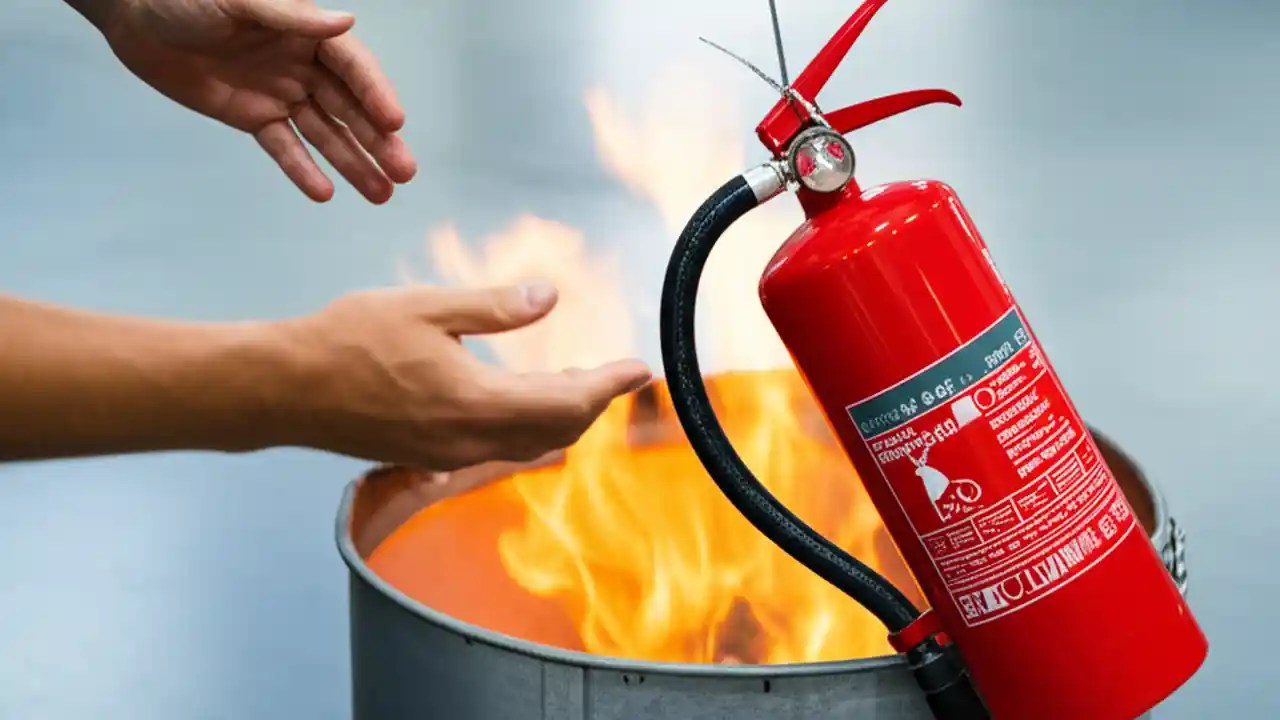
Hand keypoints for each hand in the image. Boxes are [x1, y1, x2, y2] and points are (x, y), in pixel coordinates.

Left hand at [87, 0, 415, 202]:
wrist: (136, 20)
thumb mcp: (239, 2)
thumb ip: (292, 17)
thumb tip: (346, 22)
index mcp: (306, 31)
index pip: (352, 67)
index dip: (375, 94)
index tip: (396, 123)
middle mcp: (303, 64)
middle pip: (349, 108)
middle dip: (378, 141)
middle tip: (405, 172)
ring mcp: (281, 93)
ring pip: (326, 133)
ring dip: (354, 162)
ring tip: (382, 195)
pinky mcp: (254, 117)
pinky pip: (284, 147)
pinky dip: (303, 169)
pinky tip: (325, 193)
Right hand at [275, 283, 652, 470]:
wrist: (284, 390)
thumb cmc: (348, 340)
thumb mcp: (425, 307)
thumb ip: (493, 307)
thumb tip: (549, 297)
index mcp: (476, 401)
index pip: (568, 401)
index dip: (609, 384)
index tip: (640, 366)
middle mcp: (469, 440)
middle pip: (556, 431)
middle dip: (593, 402)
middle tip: (616, 372)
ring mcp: (448, 456)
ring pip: (529, 445)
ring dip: (563, 417)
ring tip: (582, 384)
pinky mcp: (429, 458)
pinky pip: (498, 449)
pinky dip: (528, 427)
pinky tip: (525, 402)